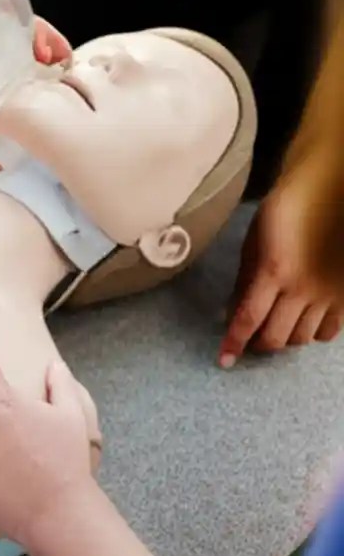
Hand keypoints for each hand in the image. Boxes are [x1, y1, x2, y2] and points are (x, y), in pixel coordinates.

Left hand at [220, 187, 342, 367]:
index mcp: (273, 272)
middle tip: (251, 339)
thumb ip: (245, 282)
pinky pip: (330, 331)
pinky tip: (305, 323)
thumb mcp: (254, 245)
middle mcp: (302, 288)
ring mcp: (328, 293)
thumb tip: (231, 314)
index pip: (248, 319)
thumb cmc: (283, 214)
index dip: (234, 343)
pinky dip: (314, 334)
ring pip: (303, 337)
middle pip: (276, 337)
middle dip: (259, 344)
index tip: (224, 360)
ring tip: (277, 327)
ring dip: (285, 339)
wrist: (329, 195)